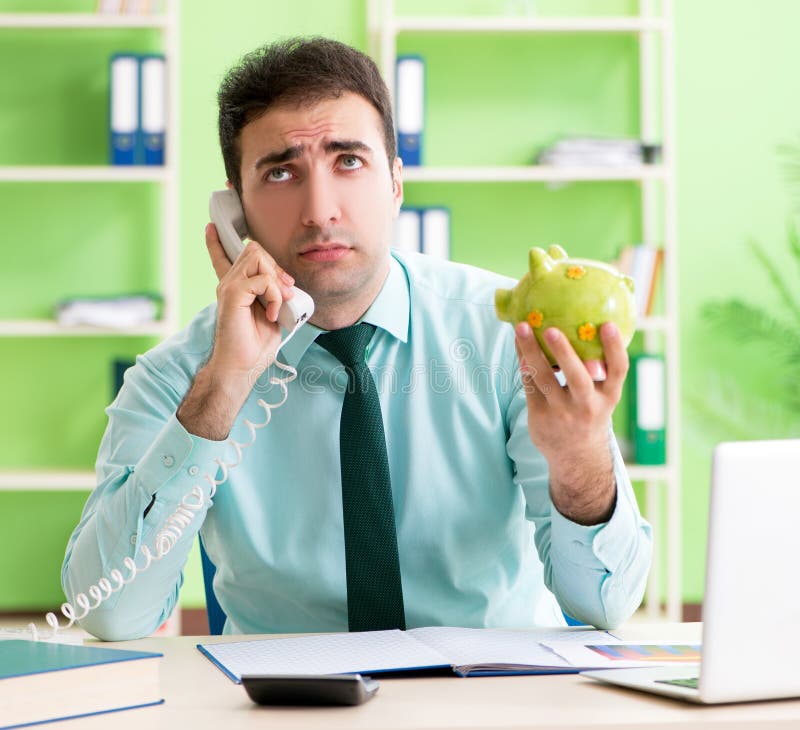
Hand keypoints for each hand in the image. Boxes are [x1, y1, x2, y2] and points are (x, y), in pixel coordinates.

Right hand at [176, 224, 294, 440]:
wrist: (241, 367)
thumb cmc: (255, 347)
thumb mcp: (271, 315)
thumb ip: (274, 295)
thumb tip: (286, 285)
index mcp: (235, 289)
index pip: (223, 258)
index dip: (217, 242)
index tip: (212, 228)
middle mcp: (228, 285)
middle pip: (253, 250)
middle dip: (276, 266)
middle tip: (284, 292)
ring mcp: (228, 288)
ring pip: (258, 258)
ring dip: (276, 280)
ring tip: (278, 303)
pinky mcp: (233, 296)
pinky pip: (262, 279)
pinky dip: (274, 294)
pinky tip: (271, 312)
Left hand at [515, 321, 627, 523]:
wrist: (576, 456)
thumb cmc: (589, 413)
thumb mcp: (602, 396)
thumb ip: (599, 370)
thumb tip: (584, 325)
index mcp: (609, 396)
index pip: (618, 370)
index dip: (614, 348)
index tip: (607, 324)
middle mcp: (587, 406)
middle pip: (577, 378)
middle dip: (563, 353)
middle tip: (550, 329)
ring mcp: (562, 413)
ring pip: (544, 379)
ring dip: (531, 352)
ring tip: (521, 328)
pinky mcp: (540, 417)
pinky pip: (529, 384)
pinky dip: (523, 362)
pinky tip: (518, 344)